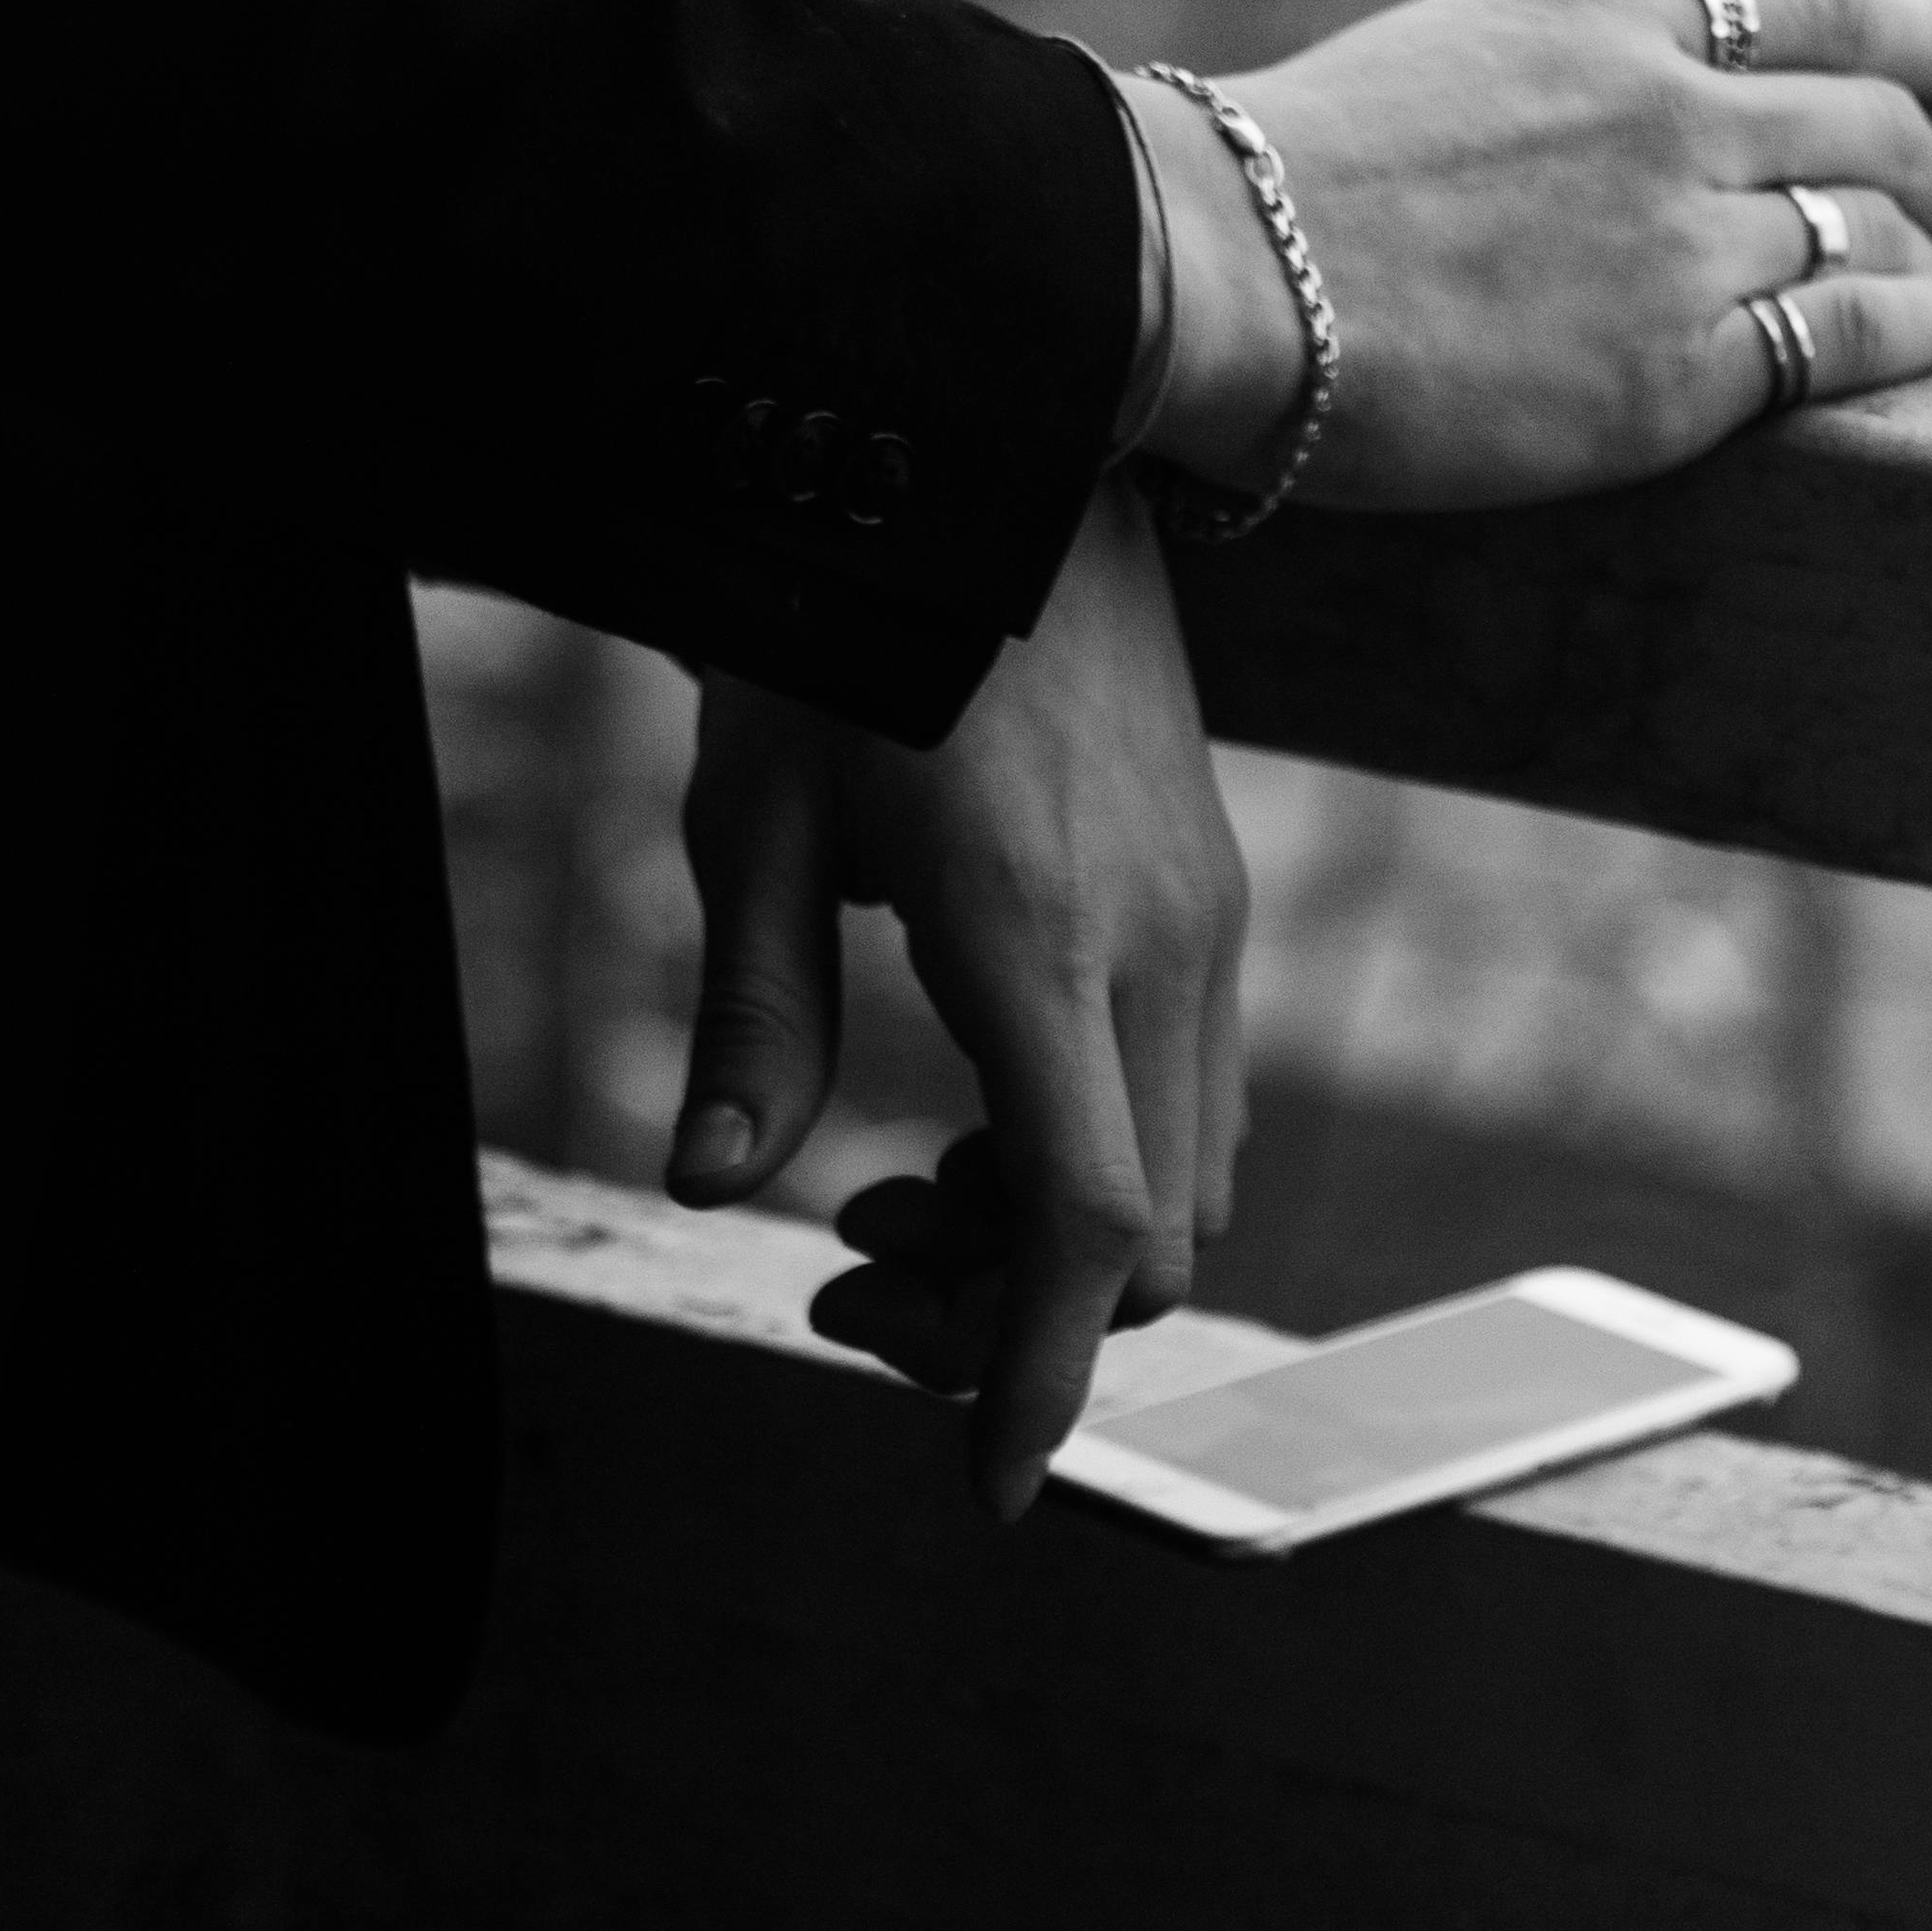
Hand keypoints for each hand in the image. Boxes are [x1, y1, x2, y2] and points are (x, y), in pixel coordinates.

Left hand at [666, 477, 1247, 1517]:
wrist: (1003, 445)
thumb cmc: (848, 618)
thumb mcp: (759, 817)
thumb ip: (755, 1017)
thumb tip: (716, 1192)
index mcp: (1043, 942)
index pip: (1088, 1236)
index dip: (1034, 1380)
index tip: (983, 1485)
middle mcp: (1164, 945)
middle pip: (1148, 1238)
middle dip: (1006, 1312)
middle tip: (843, 1271)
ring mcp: (1213, 914)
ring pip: (1187, 1173)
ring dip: (1054, 1234)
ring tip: (889, 1190)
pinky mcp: (1215, 887)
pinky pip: (1192, 1086)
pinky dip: (1096, 1150)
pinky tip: (974, 1104)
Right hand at [1129, 0, 1931, 507]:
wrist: (1218, 269)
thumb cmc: (1286, 178)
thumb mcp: (1455, 54)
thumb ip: (1576, 68)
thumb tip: (1661, 98)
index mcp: (1609, 13)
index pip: (1820, 1)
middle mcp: (1671, 106)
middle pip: (1875, 119)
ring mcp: (1679, 233)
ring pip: (1879, 223)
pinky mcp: (1673, 365)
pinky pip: (1854, 328)